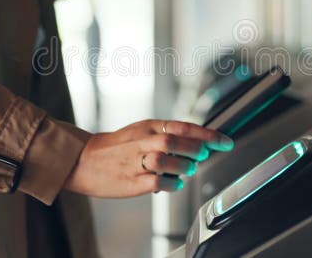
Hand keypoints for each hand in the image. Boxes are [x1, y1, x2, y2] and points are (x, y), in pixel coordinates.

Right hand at [63, 119, 233, 196]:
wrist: (86, 160)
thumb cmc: (119, 147)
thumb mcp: (143, 131)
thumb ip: (169, 134)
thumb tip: (200, 142)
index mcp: (149, 127)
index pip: (183, 127)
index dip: (207, 135)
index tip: (225, 141)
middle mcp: (143, 141)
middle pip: (174, 140)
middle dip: (195, 148)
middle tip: (203, 154)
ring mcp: (136, 162)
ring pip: (165, 160)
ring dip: (183, 166)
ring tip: (187, 169)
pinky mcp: (131, 181)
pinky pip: (156, 182)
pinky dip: (170, 184)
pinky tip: (173, 183)